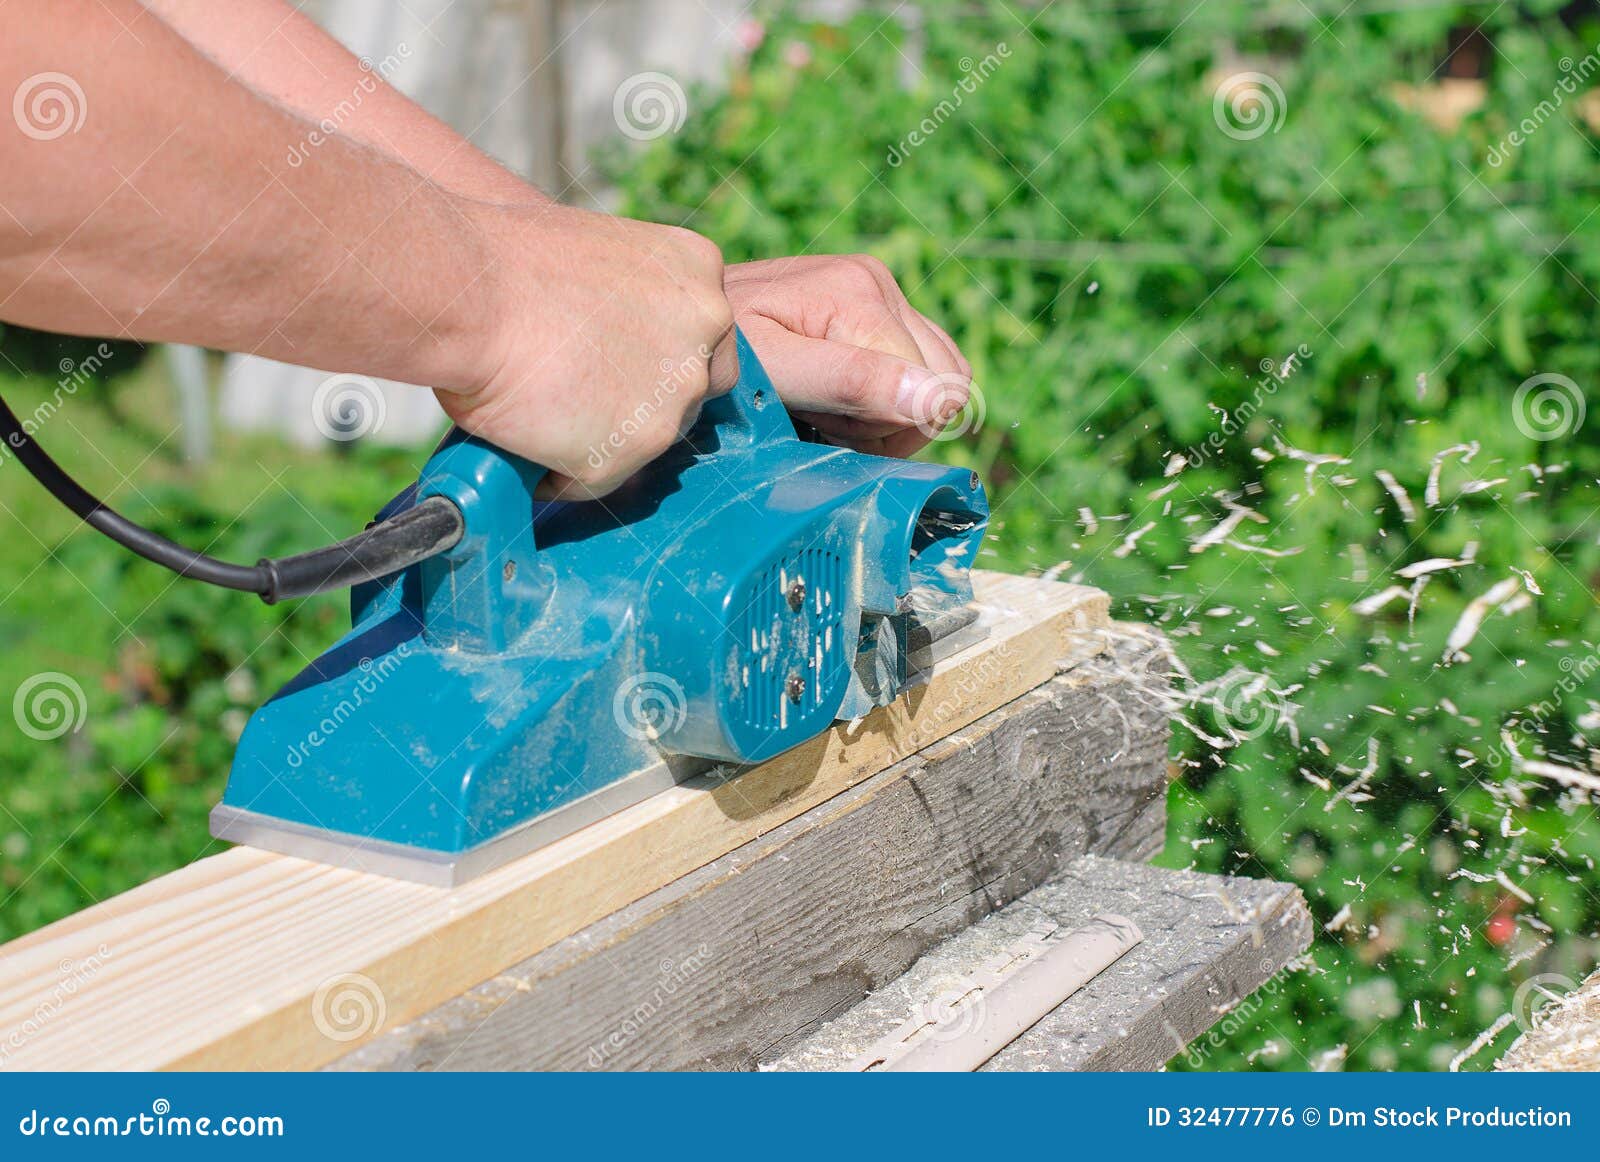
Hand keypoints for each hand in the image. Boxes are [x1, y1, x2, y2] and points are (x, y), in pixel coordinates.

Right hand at [436, 204, 738, 497]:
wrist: (471, 294)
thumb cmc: (504, 260)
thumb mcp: (596, 255)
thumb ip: (627, 297)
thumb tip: (606, 336)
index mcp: (698, 269)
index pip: (704, 332)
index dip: (661, 355)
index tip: (624, 364)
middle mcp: (707, 331)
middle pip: (692, 388)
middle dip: (644, 399)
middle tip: (586, 398)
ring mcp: (676, 393)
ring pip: (648, 438)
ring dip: (604, 438)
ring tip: (541, 422)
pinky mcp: (636, 448)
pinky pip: (600, 478)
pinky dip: (564, 474)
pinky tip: (524, 449)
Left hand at [723, 255, 971, 456]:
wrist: (678, 314)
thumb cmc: (715, 349)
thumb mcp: (773, 374)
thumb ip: (849, 383)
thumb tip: (936, 400)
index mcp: (859, 293)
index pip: (931, 392)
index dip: (886, 430)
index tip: (825, 429)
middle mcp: (877, 280)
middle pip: (944, 382)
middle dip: (891, 420)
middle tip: (823, 421)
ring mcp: (876, 287)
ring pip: (938, 376)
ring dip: (888, 411)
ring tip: (825, 409)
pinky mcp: (869, 300)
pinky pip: (916, 364)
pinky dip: (883, 395)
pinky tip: (833, 396)